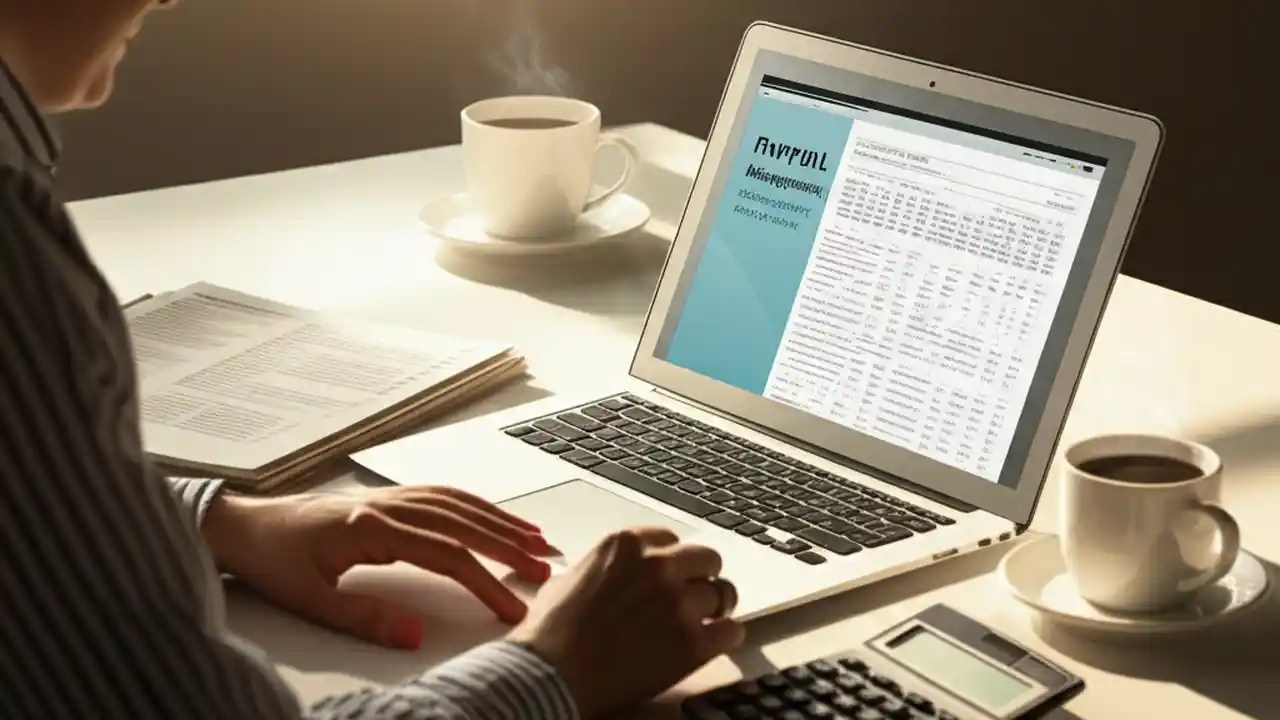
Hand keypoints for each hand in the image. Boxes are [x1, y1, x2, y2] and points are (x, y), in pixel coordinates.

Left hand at [202, 486, 554, 648]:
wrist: (241, 524)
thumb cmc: (271, 558)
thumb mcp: (311, 600)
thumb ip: (365, 618)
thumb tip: (415, 635)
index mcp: (371, 529)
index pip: (446, 555)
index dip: (485, 582)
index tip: (511, 607)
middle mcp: (386, 505)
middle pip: (463, 523)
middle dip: (508, 547)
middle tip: (544, 570)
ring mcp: (388, 497)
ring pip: (458, 504)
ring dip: (500, 521)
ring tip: (534, 540)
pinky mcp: (385, 498)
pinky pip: (441, 495)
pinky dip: (474, 505)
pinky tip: (492, 516)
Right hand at [508, 527, 744, 717]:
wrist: (549, 675)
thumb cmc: (549, 633)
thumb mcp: (568, 580)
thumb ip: (603, 569)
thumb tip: (613, 577)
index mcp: (627, 544)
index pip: (672, 540)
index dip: (672, 561)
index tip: (671, 575)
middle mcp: (658, 565)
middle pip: (707, 559)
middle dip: (700, 577)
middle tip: (692, 597)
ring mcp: (679, 603)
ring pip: (722, 594)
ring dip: (712, 610)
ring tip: (700, 624)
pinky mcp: (693, 642)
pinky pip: (732, 631)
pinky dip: (723, 638)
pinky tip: (709, 644)